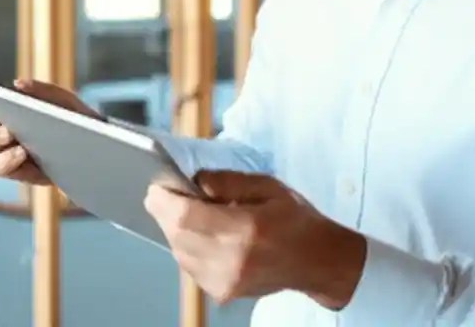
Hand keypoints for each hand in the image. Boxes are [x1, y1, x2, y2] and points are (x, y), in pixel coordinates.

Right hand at [0, 78, 100, 185]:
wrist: (99, 145)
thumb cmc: (75, 117)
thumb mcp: (64, 101)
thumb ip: (42, 90)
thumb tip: (17, 84)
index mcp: (7, 115)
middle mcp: (4, 138)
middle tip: (9, 132)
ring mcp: (13, 160)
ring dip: (4, 157)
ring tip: (23, 150)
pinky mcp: (27, 176)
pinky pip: (13, 176)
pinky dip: (19, 169)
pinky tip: (32, 162)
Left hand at [143, 170, 366, 307]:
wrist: (318, 261)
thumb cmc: (296, 220)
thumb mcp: (268, 187)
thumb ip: (229, 182)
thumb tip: (195, 181)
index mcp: (246, 230)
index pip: (186, 217)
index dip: (165, 201)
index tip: (157, 187)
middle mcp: (233, 260)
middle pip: (177, 235)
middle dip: (164, 213)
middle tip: (162, 196)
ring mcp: (226, 281)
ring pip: (179, 253)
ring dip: (173, 231)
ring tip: (180, 212)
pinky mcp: (223, 293)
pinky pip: (189, 267)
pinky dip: (185, 248)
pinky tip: (195, 234)